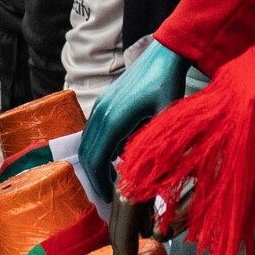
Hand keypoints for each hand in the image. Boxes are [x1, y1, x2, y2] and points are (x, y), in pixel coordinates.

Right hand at [82, 45, 189, 199]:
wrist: (165, 54)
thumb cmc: (168, 84)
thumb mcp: (166, 119)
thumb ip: (158, 147)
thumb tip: (154, 178)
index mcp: (114, 119)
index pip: (97, 160)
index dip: (100, 183)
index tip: (109, 200)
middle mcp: (101, 112)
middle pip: (87, 153)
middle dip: (94, 177)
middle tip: (108, 197)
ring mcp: (101, 105)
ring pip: (88, 142)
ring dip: (96, 163)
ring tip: (112, 181)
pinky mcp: (105, 101)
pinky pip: (94, 131)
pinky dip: (99, 148)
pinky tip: (116, 157)